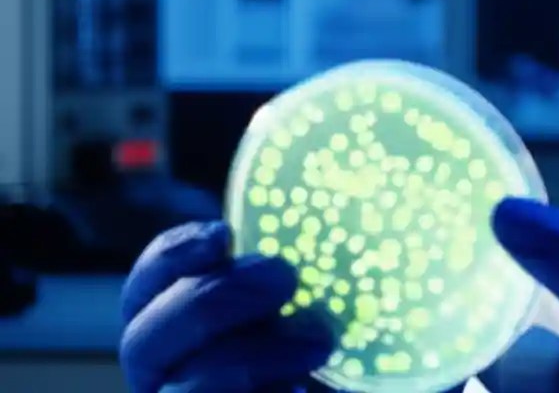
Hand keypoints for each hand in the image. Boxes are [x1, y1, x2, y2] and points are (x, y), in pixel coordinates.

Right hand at [118, 221, 335, 392]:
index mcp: (178, 336)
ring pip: (184, 389)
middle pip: (144, 341)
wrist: (360, 385)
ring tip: (315, 344)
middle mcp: (168, 379)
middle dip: (210, 301)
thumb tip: (305, 237)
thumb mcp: (313, 310)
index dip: (169, 258)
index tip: (224, 235)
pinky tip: (300, 389)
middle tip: (282, 278)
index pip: (143, 292)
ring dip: (246, 360)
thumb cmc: (333, 358)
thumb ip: (286, 283)